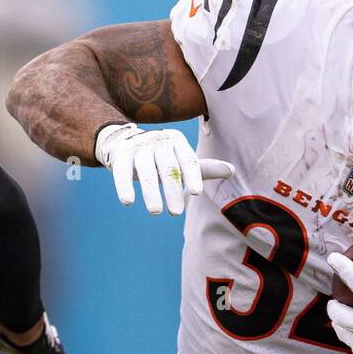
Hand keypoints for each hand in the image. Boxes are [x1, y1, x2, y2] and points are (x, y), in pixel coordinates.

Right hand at [94, 123, 234, 215]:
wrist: (127, 143)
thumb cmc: (163, 158)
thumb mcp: (183, 161)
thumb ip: (205, 168)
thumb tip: (231, 171)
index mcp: (177, 141)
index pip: (187, 160)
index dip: (192, 175)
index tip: (196, 193)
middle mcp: (158, 141)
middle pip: (167, 167)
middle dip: (172, 190)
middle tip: (176, 212)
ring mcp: (138, 147)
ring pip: (145, 171)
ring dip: (151, 192)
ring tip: (156, 212)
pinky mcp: (120, 156)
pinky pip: (122, 171)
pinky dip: (124, 186)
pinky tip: (128, 201)